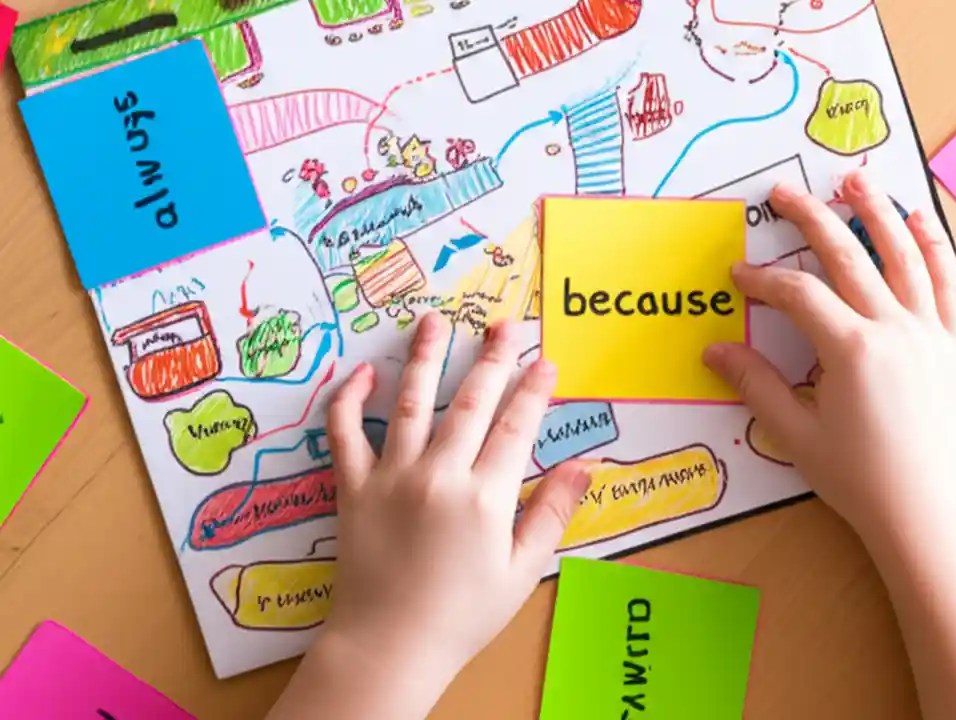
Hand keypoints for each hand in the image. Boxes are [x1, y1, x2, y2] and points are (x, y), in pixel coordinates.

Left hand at [312, 313, 588, 712]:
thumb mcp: (522, 571)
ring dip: (426, 357)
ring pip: (413, 402)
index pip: (518, 426)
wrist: (389, 648)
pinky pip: (346, 433)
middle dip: (493, 358)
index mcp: (486, 497)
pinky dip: (350, 400)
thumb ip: (552, 512)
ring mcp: (392, 476)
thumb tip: (585, 467)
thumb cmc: (462, 616)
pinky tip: (363, 373)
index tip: (547, 361)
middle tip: (505, 325)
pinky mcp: (353, 488)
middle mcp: (440, 475)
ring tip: (436, 320)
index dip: (535, 389)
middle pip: (473, 401)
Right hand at [704, 170, 955, 541]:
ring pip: (902, 256)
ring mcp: (929, 333)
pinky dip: (932, 246)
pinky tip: (917, 220)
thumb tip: (715, 350)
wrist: (922, 509)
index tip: (740, 275)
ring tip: (855, 180)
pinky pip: (945, 282)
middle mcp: (895, 330)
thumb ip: (756, 384)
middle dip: (811, 219)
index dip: (764, 280)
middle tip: (784, 192)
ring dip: (876, 213)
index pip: (799, 295)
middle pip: (848, 257)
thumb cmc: (858, 477)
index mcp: (853, 351)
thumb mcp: (796, 433)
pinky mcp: (952, 345)